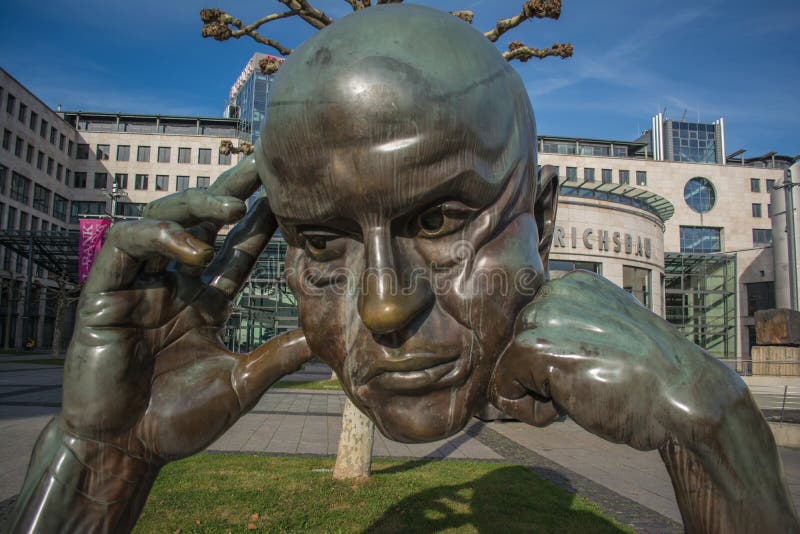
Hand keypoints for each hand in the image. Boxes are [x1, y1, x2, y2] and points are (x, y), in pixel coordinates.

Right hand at [11, 156, 313, 532]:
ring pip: (162, 220)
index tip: (290, 197)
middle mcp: (171, 286)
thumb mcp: (240, 383)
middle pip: (201, 223)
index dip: (261, 224)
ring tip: (235, 208)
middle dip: (230, 191)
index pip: (236, 252)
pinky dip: (159, 237)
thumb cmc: (177, 422)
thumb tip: (326, 341)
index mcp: (202, 303)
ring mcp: (138, 286)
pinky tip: (194, 250)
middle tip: (264, 163)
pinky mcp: (105, 292)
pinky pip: (127, 245)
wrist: (126, 452)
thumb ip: (277, 357)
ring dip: (198, 207)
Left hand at [489, 270, 798, 532]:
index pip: (530, 332)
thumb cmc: (647, 380)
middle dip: (542, 379)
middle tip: (591, 383)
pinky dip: (533, 413)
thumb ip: (567, 332)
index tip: (594, 369)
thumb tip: (520, 349)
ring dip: (539, 396)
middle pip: (512, 351)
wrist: (686, 397)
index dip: (553, 365)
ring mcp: (544, 314)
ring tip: (585, 391)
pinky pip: (503, 391)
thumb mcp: (604, 338)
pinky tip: (574, 404)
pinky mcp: (535, 344)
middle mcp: (554, 291)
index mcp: (573, 285)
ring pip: (505, 371)